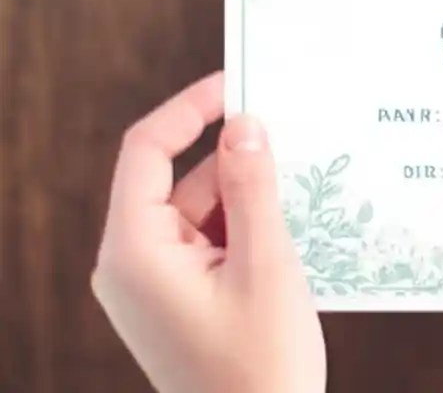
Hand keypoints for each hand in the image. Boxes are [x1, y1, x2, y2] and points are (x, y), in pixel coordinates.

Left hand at [92, 72, 324, 392]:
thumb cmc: (262, 365)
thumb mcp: (267, 265)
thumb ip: (254, 188)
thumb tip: (245, 124)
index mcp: (135, 251)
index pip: (147, 151)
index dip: (191, 108)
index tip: (239, 83)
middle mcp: (131, 263)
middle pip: (178, 180)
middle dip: (234, 158)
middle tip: (296, 136)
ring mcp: (153, 285)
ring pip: (199, 211)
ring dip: (248, 197)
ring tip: (305, 195)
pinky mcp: (177, 300)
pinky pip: (208, 242)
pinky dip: (247, 228)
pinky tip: (292, 229)